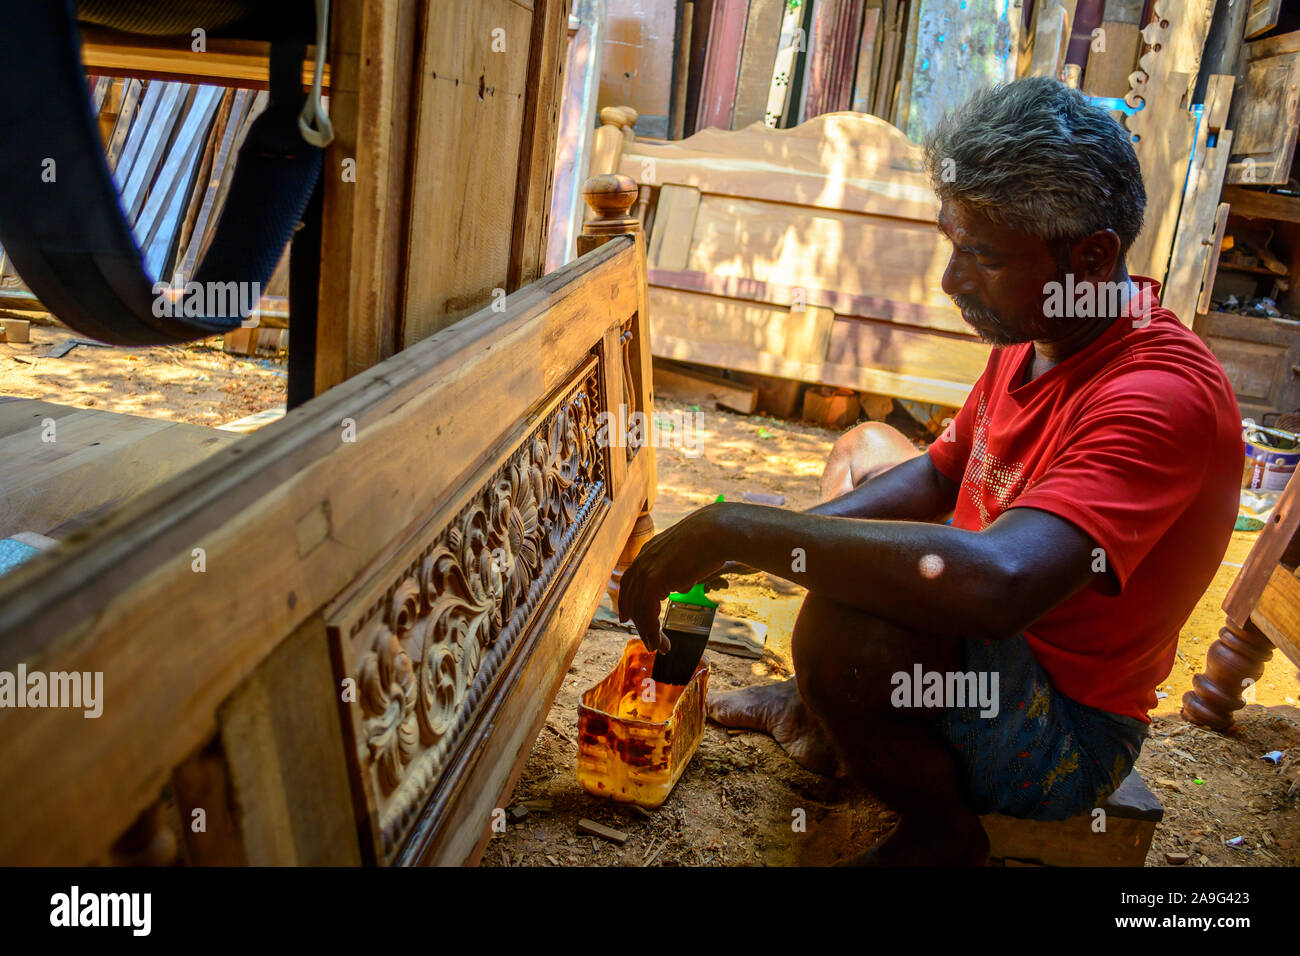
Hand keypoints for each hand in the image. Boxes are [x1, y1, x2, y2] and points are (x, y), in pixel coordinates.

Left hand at [617, 504, 728, 653]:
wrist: (716, 531)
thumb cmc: (711, 541)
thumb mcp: (689, 557)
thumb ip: (680, 572)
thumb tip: (681, 587)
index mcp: (649, 551)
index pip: (631, 581)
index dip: (629, 601)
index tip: (628, 618)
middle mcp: (643, 559)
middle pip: (631, 597)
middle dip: (638, 622)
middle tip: (649, 641)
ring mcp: (646, 569)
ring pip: (638, 608)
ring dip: (647, 632)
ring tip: (659, 647)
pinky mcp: (653, 580)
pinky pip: (646, 612)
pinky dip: (651, 631)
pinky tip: (660, 642)